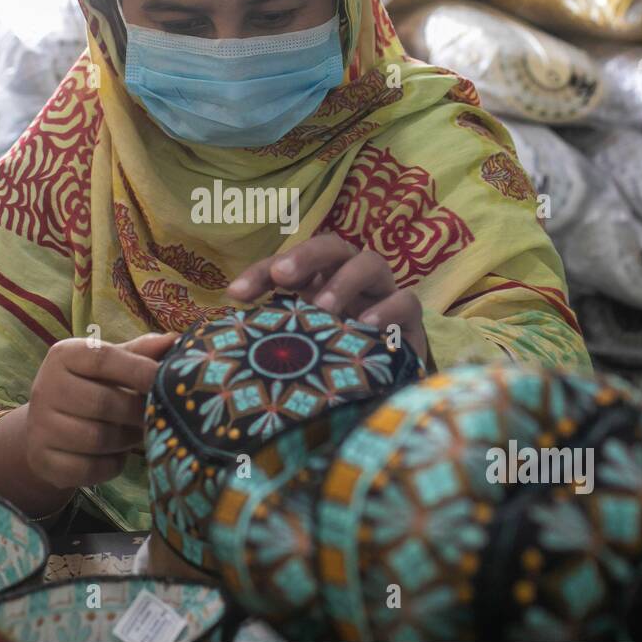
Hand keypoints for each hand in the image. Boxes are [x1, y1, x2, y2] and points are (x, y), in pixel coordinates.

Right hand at [24, 332, 175, 490]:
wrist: (47, 427)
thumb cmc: (91, 387)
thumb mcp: (111, 365)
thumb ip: (140, 353)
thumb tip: (176, 341)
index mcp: (64, 355)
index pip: (103, 358)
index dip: (138, 370)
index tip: (165, 381)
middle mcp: (46, 387)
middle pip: (102, 403)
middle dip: (137, 413)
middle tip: (155, 417)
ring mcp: (40, 426)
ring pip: (97, 439)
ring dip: (126, 440)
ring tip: (136, 434)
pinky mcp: (43, 460)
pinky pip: (89, 468)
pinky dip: (111, 465)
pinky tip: (115, 455)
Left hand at [227, 233, 426, 357]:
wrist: (382, 394)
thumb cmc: (332, 365)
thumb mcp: (297, 348)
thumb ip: (272, 334)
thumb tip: (230, 335)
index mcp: (318, 281)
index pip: (287, 266)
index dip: (260, 273)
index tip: (235, 294)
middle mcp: (351, 280)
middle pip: (333, 247)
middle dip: (306, 256)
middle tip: (284, 275)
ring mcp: (383, 296)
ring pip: (371, 263)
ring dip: (344, 281)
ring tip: (324, 308)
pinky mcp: (411, 321)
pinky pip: (405, 301)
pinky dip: (386, 310)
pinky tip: (366, 328)